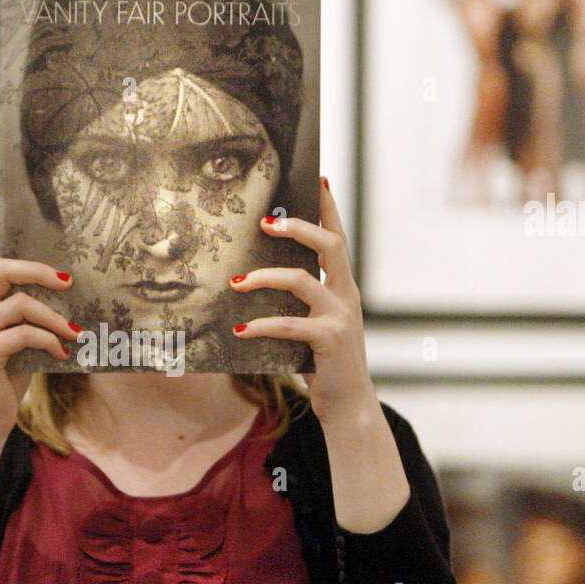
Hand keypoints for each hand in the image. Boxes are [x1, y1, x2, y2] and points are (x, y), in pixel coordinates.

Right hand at [0, 192, 79, 437]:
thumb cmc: (6, 377)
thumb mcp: (20, 339)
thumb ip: (28, 314)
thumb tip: (66, 290)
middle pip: (0, 268)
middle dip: (38, 269)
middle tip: (68, 280)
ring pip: (18, 303)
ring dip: (54, 317)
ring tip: (75, 332)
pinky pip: (23, 333)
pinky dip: (49, 341)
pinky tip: (61, 355)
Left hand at [229, 176, 375, 427]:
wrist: (348, 404)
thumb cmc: (324, 362)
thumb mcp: (314, 324)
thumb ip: (298, 303)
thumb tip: (255, 278)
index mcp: (343, 287)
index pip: (338, 238)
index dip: (329, 208)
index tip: (319, 178)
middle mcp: (346, 295)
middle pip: (329, 246)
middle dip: (298, 229)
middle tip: (265, 223)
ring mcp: (340, 317)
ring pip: (302, 281)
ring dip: (265, 278)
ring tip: (236, 283)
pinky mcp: (329, 341)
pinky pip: (289, 326)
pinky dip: (261, 325)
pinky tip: (240, 328)